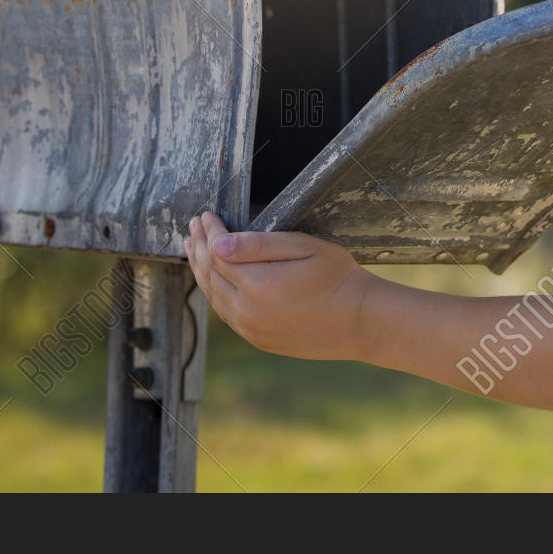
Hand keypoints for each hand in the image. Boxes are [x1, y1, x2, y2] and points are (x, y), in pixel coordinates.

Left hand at [184, 211, 376, 360]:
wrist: (360, 320)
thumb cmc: (337, 277)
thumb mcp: (303, 248)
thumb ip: (258, 245)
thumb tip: (218, 244)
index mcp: (257, 285)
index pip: (218, 252)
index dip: (210, 230)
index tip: (206, 214)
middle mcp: (247, 311)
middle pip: (210, 273)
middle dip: (199, 246)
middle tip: (192, 227)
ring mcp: (251, 329)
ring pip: (213, 295)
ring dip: (201, 269)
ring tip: (194, 249)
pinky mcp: (258, 339)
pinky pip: (225, 313)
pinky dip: (214, 292)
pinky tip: (213, 280)